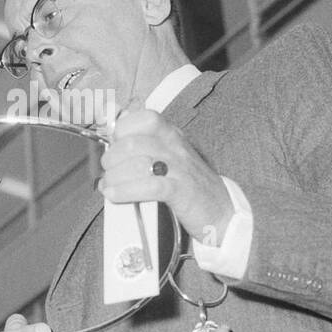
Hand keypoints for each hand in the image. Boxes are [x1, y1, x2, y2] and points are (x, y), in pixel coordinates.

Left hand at [98, 103, 233, 245]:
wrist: (222, 212)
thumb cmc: (191, 185)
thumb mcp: (170, 158)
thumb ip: (146, 143)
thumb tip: (116, 129)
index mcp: (173, 136)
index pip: (145, 119)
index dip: (123, 131)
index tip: (113, 146)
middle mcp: (176, 148)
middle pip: (133, 143)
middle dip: (112, 159)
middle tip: (109, 172)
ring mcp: (180, 169)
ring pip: (137, 163)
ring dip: (115, 177)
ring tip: (109, 187)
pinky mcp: (180, 192)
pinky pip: (148, 186)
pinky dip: (126, 191)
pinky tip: (115, 195)